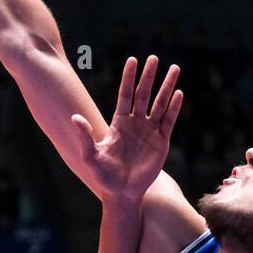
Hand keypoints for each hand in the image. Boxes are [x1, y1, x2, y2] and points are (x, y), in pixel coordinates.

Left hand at [72, 55, 182, 203]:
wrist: (122, 194)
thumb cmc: (104, 176)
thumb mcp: (90, 155)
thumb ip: (85, 136)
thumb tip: (74, 117)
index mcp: (119, 124)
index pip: (125, 95)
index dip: (128, 78)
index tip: (132, 60)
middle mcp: (135, 124)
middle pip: (144, 94)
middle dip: (149, 76)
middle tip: (155, 58)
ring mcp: (150, 132)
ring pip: (160, 104)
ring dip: (167, 87)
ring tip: (174, 68)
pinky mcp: (161, 142)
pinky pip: (168, 121)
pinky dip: (173, 108)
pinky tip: (178, 93)